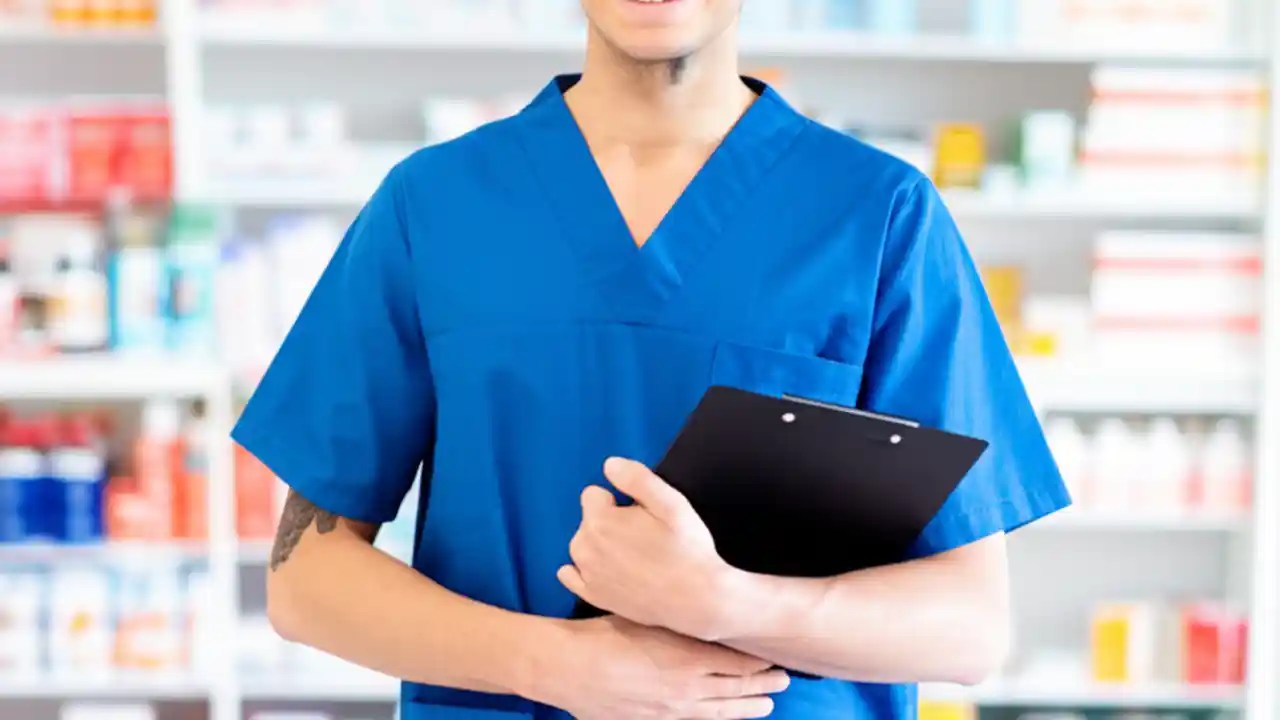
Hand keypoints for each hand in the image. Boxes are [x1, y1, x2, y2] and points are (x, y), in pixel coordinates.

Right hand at [533, 615, 788, 719]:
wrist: (567, 666)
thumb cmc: (603, 633)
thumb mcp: (648, 618)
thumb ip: (678, 623)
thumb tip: (701, 615)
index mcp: (688, 657)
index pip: (737, 662)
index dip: (759, 661)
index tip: (775, 655)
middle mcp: (687, 687)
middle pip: (737, 689)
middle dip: (763, 685)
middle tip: (784, 680)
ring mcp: (672, 709)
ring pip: (720, 711)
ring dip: (747, 707)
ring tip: (767, 705)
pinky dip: (715, 718)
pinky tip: (723, 717)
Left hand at [558, 457, 738, 640]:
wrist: (697, 600)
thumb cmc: (687, 549)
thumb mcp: (672, 504)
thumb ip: (637, 478)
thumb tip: (609, 465)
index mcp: (600, 521)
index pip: (592, 494)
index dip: (618, 500)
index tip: (640, 515)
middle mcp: (584, 548)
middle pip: (588, 520)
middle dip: (609, 521)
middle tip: (642, 537)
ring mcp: (586, 575)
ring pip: (582, 545)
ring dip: (599, 544)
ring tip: (633, 556)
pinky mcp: (592, 597)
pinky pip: (570, 575)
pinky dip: (582, 570)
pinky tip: (606, 571)